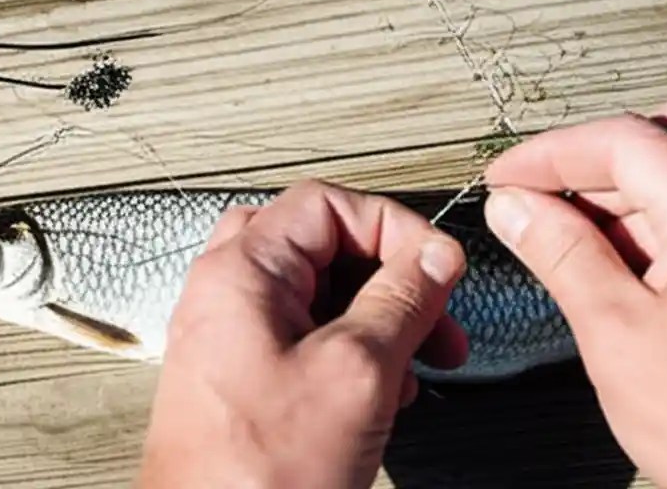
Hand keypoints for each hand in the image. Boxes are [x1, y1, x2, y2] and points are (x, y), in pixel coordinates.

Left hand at [137, 180, 468, 488]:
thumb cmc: (254, 476)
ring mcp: (231, 337)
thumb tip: (435, 254)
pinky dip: (354, 353)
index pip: (327, 204)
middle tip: (434, 311)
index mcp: (241, 271)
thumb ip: (402, 301)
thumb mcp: (356, 373)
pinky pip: (307, 338)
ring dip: (380, 319)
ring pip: (320, 294)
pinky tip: (386, 392)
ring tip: (421, 362)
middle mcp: (227, 294)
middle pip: (325, 245)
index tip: (438, 267)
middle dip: (391, 276)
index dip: (393, 227)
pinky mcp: (242, 378)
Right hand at [483, 98, 666, 488]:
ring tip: (566, 233)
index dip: (551, 153)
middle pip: (666, 131)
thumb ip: (560, 253)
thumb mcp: (614, 332)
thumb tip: (514, 205)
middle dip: (593, 156)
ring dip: (623, 184)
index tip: (505, 177)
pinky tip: (611, 256)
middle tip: (537, 195)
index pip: (625, 141)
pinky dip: (655, 210)